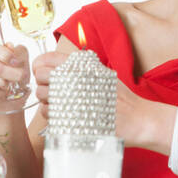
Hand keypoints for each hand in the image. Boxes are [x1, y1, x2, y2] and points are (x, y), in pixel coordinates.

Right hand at [0, 40, 30, 105]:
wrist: (10, 93)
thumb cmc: (13, 72)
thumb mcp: (21, 58)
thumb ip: (18, 50)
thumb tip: (11, 49)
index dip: (7, 54)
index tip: (16, 62)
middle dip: (13, 74)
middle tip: (20, 76)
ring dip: (7, 84)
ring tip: (6, 83)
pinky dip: (1, 92)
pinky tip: (0, 90)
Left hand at [31, 50, 175, 152]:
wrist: (137, 118)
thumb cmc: (119, 97)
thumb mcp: (102, 73)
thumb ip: (80, 66)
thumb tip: (54, 65)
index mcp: (82, 65)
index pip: (46, 58)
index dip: (39, 65)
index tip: (42, 73)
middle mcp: (75, 78)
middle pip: (40, 76)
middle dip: (42, 83)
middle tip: (52, 89)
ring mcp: (72, 97)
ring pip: (41, 95)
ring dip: (46, 100)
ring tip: (61, 103)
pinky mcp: (70, 115)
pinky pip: (48, 113)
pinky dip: (52, 114)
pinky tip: (64, 114)